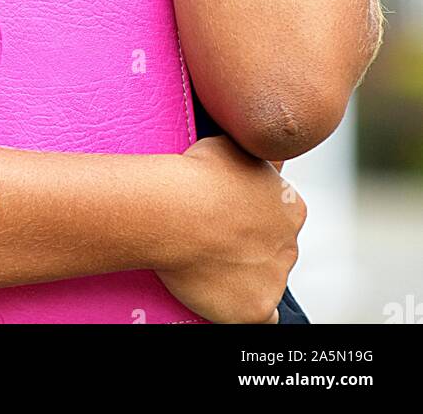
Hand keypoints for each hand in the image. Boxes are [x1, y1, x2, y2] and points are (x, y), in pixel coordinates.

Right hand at [154, 135, 304, 324]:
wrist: (174, 210)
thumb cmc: (198, 174)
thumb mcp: (236, 148)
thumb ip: (261, 159)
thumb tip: (274, 152)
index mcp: (291, 207)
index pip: (283, 218)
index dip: (254, 217)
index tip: (230, 215)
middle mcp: (291, 244)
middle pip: (275, 250)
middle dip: (251, 246)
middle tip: (216, 238)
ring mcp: (275, 280)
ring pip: (266, 282)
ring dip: (246, 275)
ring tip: (210, 262)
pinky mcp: (256, 310)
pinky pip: (263, 318)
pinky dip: (249, 310)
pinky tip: (230, 298)